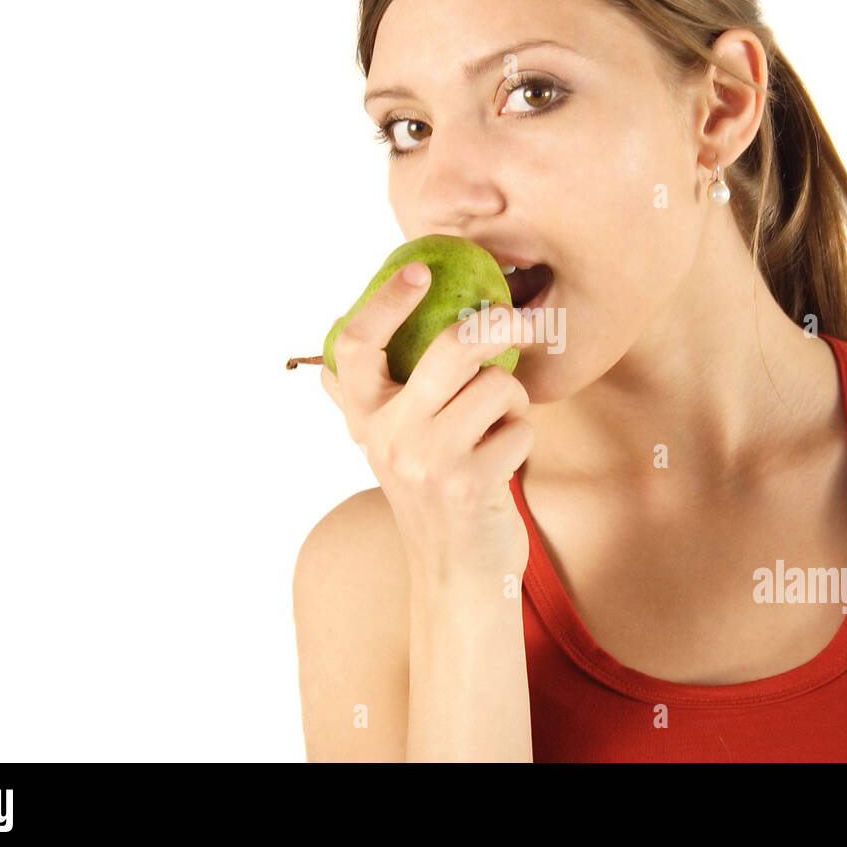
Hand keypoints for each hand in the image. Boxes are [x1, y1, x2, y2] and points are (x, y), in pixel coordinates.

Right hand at [321, 261, 536, 584]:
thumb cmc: (431, 496)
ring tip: (497, 428)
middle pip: (451, 350)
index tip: (418, 272)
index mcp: (366, 418)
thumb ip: (362, 404)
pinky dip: (521, 439)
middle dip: (496, 326)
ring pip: (497, 387)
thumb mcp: (387, 449)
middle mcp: (389, 436)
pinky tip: (502, 464)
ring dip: (512, 402)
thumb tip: (325, 360)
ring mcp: (429, 461)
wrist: (456, 574)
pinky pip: (520, 427)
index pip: (354, 346)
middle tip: (520, 320)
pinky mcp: (471, 483)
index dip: (383, 302)